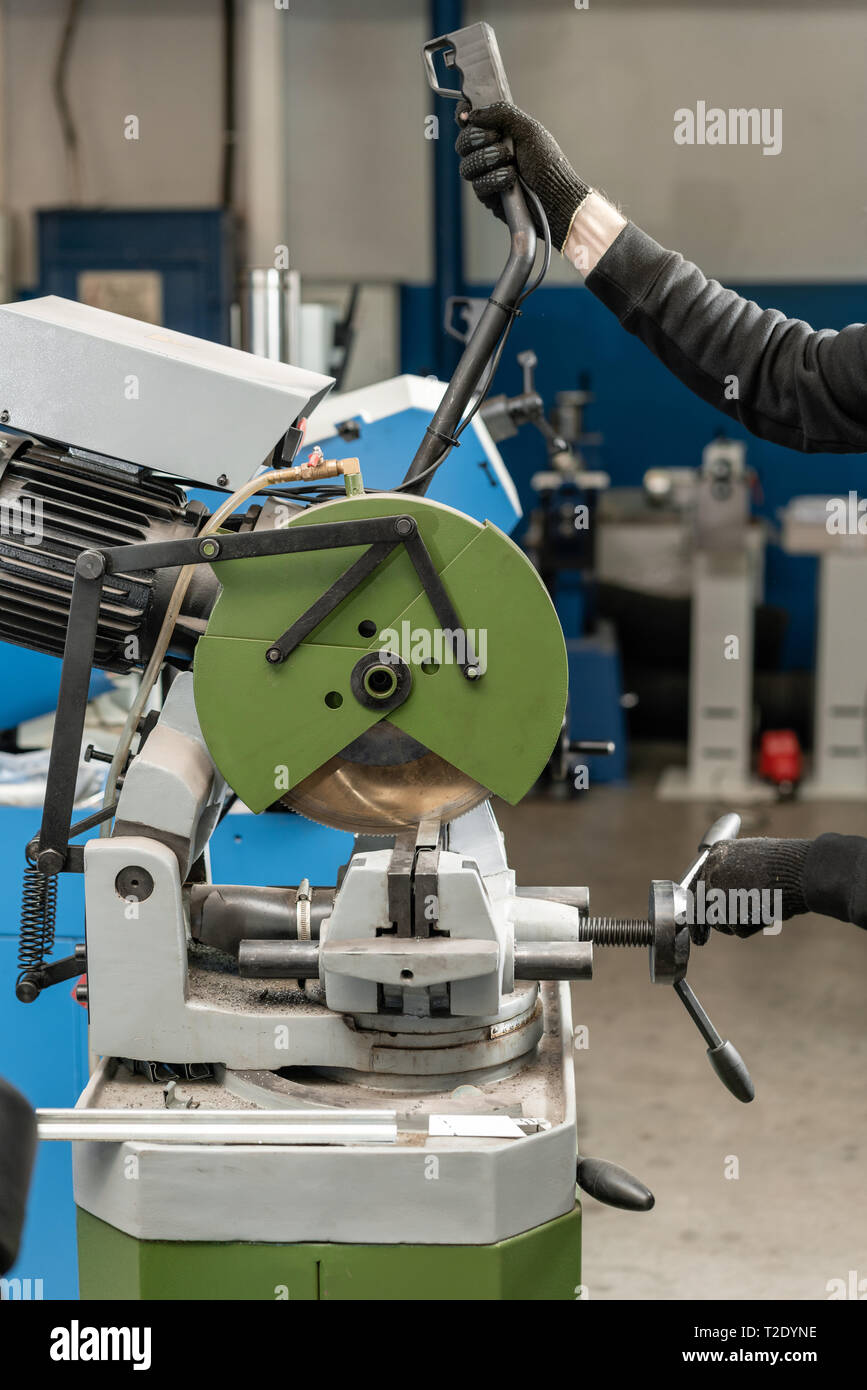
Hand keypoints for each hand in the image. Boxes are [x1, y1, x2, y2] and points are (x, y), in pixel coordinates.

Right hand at [454, 100, 589, 250]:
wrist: (556, 196)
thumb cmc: (547, 164)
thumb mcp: (529, 130)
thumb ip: (502, 114)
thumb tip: (474, 112)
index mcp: (498, 133)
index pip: (470, 120)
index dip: (464, 114)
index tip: (466, 114)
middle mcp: (489, 152)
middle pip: (462, 143)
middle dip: (475, 138)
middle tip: (496, 138)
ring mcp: (486, 175)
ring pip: (467, 165)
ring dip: (486, 159)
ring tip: (509, 160)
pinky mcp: (488, 196)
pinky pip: (477, 185)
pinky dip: (494, 179)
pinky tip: (510, 177)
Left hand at [697, 837, 809, 936]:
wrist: (801, 870)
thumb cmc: (785, 866)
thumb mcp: (751, 861)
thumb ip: (731, 875)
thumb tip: (718, 900)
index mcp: (716, 853)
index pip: (699, 884)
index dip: (700, 904)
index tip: (695, 919)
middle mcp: (712, 869)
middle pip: (703, 906)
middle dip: (709, 923)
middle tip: (706, 937)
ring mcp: (718, 890)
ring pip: (721, 921)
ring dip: (738, 923)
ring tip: (762, 907)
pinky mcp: (729, 910)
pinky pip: (738, 930)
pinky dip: (753, 927)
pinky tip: (767, 911)